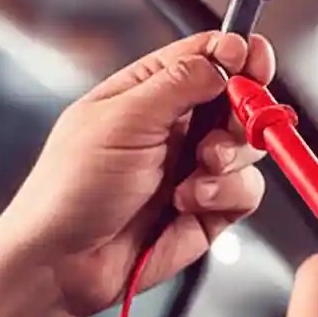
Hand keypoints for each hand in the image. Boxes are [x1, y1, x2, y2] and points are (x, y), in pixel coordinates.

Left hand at [0, 31, 274, 316]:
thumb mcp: (122, 119)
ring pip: (248, 146)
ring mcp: (194, 167)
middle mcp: (175, 125)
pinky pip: (246, 191)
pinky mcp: (208, 209)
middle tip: (234, 122)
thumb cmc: (72, 187)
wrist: (64, 262)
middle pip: (239, 99)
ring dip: (231, 156)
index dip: (237, 53)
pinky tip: (189, 202)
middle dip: (245, 110)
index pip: (206, 56)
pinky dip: (226, 194)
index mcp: (149, 90)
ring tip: (200, 168)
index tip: (254, 61)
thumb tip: (226, 56)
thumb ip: (179, 82)